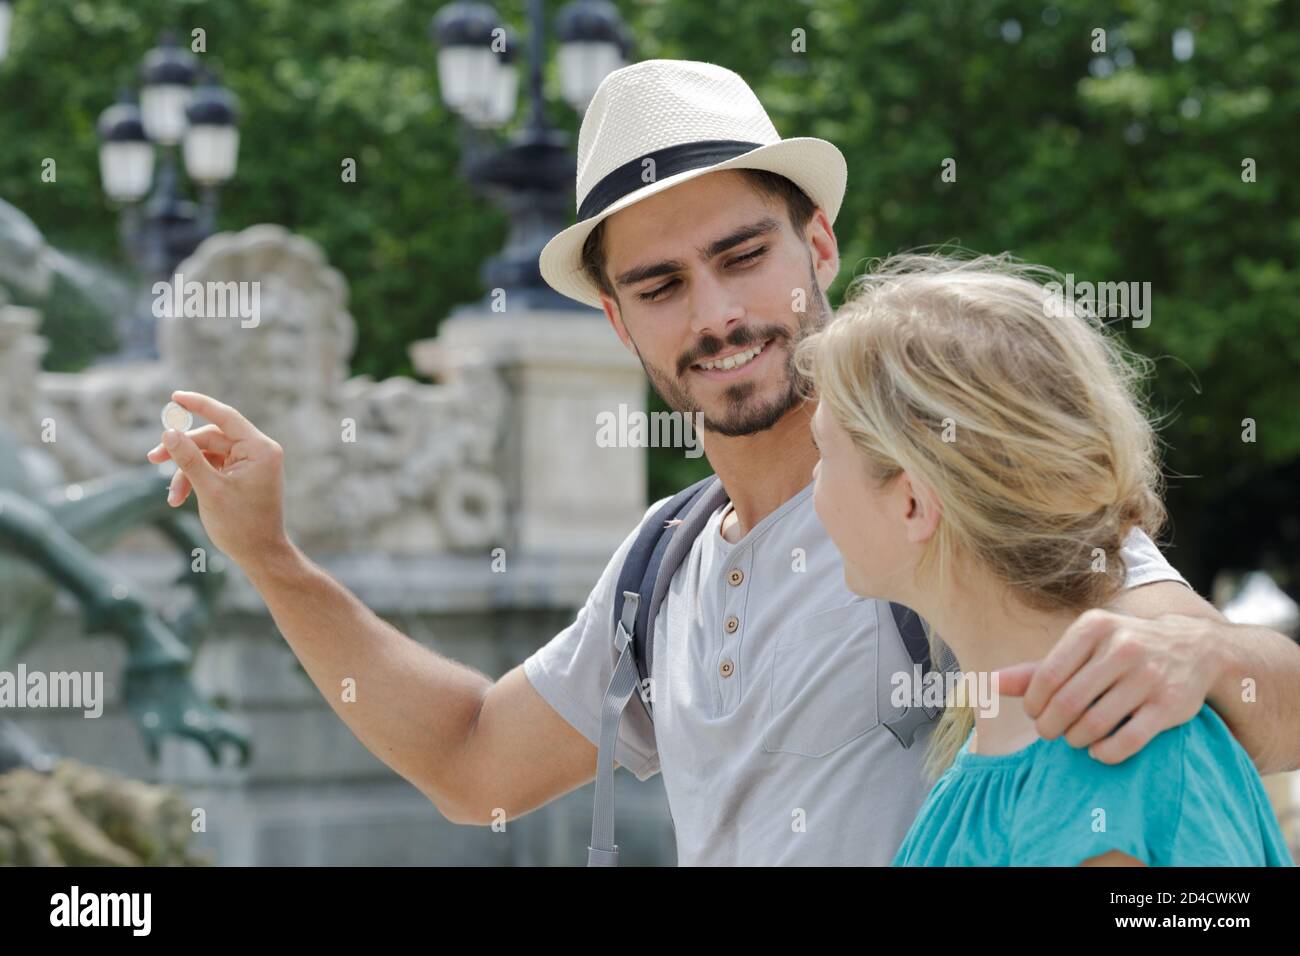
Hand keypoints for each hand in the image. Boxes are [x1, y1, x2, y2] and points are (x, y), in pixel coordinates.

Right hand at [145, 390, 289, 568]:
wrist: (260, 555)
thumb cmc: (241, 525)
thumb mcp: (209, 490)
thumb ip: (189, 459)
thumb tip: (169, 432)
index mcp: (260, 449)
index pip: (225, 416)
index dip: (199, 404)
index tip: (175, 397)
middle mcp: (258, 451)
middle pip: (211, 437)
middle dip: (182, 449)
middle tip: (152, 458)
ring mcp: (250, 463)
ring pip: (208, 455)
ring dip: (185, 472)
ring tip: (171, 496)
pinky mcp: (241, 475)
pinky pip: (212, 468)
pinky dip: (195, 480)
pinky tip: (178, 499)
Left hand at [995, 609, 1219, 763]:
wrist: (1194, 648)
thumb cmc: (1121, 649)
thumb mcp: (1081, 647)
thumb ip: (1036, 668)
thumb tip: (988, 684)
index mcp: (1094, 626)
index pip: (1046, 677)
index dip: (1033, 704)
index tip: (1035, 713)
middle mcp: (1123, 647)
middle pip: (1067, 703)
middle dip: (1051, 726)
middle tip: (1051, 732)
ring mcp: (1149, 676)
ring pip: (1094, 724)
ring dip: (1076, 740)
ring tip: (1074, 738)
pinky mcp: (1171, 705)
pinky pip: (1127, 741)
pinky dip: (1105, 752)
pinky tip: (1099, 749)